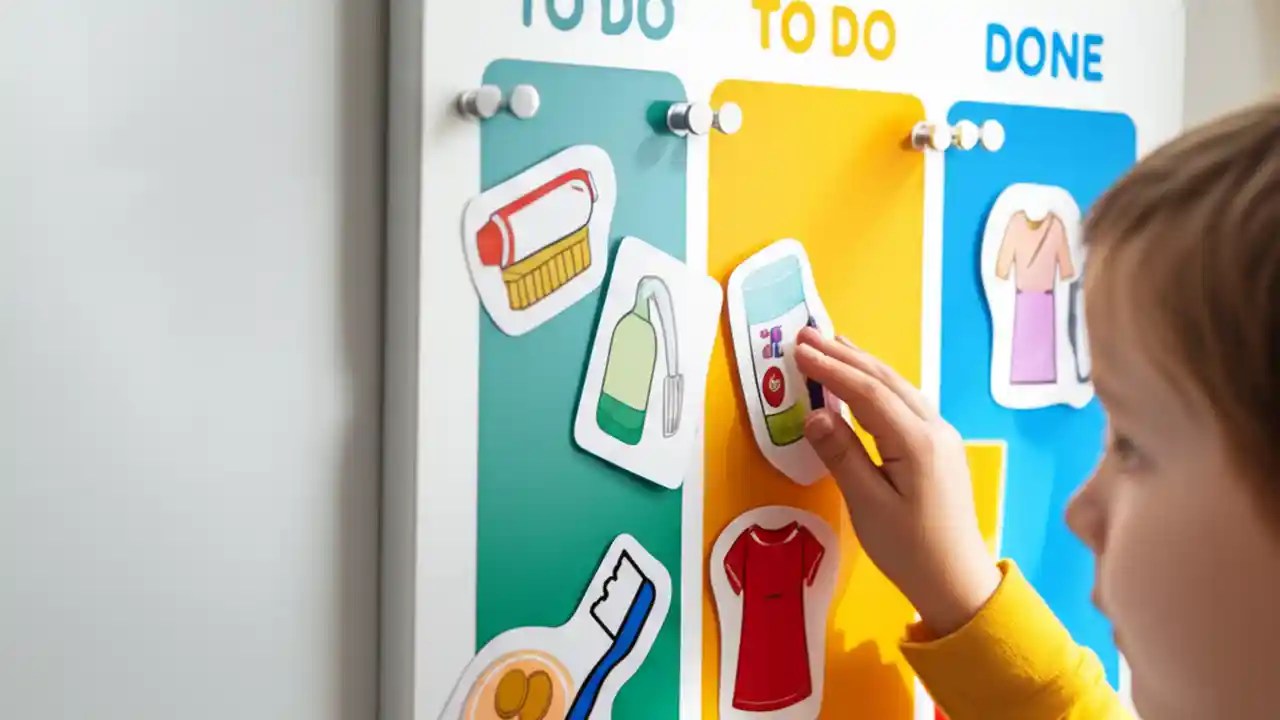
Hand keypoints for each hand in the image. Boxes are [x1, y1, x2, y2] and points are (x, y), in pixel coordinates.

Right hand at [794, 327, 1000, 637]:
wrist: (958, 582)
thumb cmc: (910, 550)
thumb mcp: (868, 505)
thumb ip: (842, 455)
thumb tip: (815, 414)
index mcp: (916, 441)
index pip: (866, 393)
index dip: (831, 368)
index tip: (797, 350)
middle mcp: (933, 429)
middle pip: (884, 380)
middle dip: (844, 355)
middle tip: (805, 334)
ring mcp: (940, 436)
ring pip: (897, 387)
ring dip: (861, 364)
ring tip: (830, 344)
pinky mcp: (938, 448)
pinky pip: (904, 402)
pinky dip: (877, 384)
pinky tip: (863, 382)